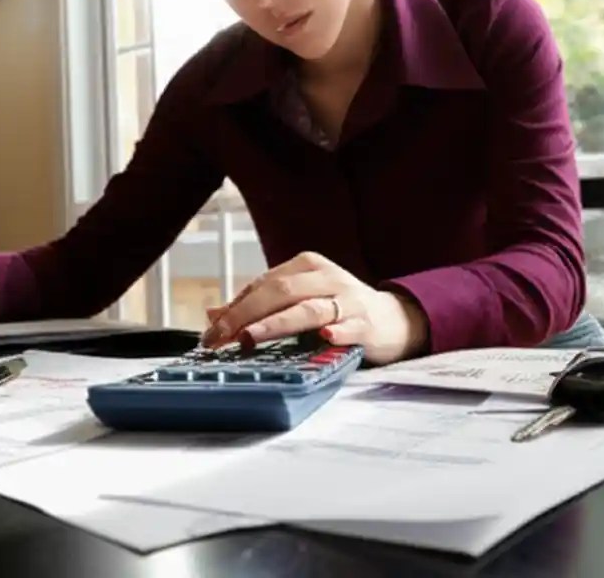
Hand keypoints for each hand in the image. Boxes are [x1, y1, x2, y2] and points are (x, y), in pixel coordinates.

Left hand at [201, 252, 428, 365]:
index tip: (211, 332)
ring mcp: (349, 301)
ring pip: (309, 309)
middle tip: (220, 338)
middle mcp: (327, 278)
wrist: (392, 320)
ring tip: (250, 337)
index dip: (235, 307)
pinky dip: (337, 331)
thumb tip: (212, 314)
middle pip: (281, 292)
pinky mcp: (367, 325)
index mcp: (308, 266)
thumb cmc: (338, 309)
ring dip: (277, 324)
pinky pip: (350, 327)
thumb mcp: (298, 300)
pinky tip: (326, 336)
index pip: (264, 284)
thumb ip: (258, 306)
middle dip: (245, 315)